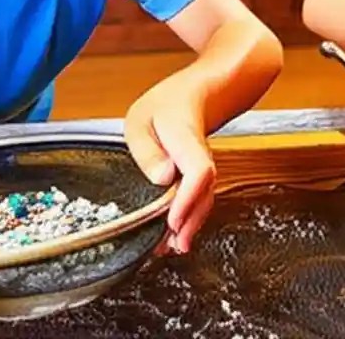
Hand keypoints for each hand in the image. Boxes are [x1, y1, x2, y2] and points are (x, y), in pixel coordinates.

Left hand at [124, 80, 216, 254]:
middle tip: (168, 247)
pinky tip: (176, 235)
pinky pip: (199, 200)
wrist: (196, 95)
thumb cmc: (166, 106)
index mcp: (186, 138)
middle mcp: (200, 157)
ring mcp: (204, 168)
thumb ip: (147, 149)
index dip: (188, 199)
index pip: (198, 171)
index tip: (173, 221)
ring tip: (169, 249)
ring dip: (190, 227)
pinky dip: (190, 219)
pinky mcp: (200, 177)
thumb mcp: (141, 119)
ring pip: (204, 201)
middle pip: (204, 194)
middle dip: (188, 224)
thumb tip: (161, 177)